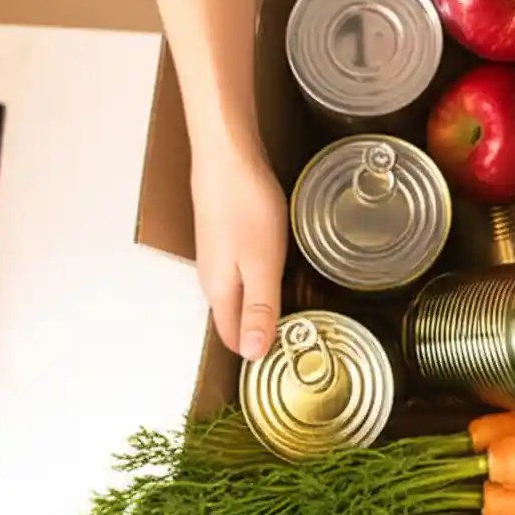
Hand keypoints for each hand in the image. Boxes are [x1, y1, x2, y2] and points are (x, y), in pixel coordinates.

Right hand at [190, 146, 287, 360]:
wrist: (227, 156)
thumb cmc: (244, 206)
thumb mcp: (260, 265)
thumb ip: (259, 310)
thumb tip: (253, 355)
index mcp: (220, 291)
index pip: (233, 339)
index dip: (258, 353)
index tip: (290, 357)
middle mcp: (213, 278)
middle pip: (235, 320)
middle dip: (262, 334)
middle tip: (301, 339)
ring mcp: (218, 256)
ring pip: (239, 296)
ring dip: (264, 308)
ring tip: (297, 312)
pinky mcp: (227, 237)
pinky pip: (243, 273)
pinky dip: (262, 282)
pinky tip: (281, 274)